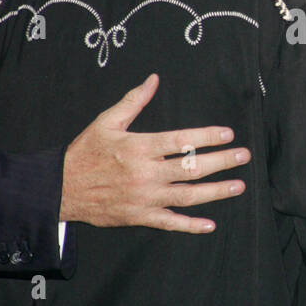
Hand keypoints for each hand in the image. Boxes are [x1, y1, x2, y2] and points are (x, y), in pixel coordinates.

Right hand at [60, 73, 250, 231]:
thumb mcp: (107, 122)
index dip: (208, 136)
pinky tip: (210, 224)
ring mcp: (144, 198)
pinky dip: (190, 225)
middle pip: (191, 167)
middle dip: (221, 161)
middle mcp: (145, 173)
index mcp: (139, 147)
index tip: (228, 134)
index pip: (181, 140)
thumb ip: (133, 101)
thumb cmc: (85, 152)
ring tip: (238, 186)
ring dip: (216, 191)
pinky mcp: (139, 217)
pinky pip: (169, 223)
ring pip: (187, 195)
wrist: (61, 188)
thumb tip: (154, 79)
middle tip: (243, 156)